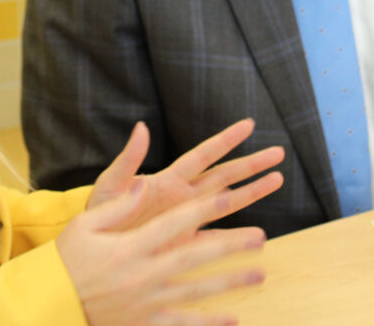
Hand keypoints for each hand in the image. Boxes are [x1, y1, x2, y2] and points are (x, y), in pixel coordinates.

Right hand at [57, 166, 281, 324]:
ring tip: (259, 275)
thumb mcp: (86, 224)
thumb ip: (118, 205)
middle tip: (261, 237)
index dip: (205, 208)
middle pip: (196, 256)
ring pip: (197, 291)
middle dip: (230, 245)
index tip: (230, 195)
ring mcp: (147, 301)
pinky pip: (182, 324)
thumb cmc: (68, 259)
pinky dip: (208, 323)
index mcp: (131, 245)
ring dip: (230, 282)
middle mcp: (144, 273)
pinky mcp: (145, 323)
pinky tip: (233, 319)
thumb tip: (143, 184)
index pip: (176, 223)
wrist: (51, 304)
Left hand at [87, 118, 284, 230]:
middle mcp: (182, 197)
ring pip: (228, 202)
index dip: (225, 141)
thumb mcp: (110, 183)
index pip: (202, 156)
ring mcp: (187, 219)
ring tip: (279, 179)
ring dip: (253, 192)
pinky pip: (216, 237)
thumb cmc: (99, 211)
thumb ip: (128, 159)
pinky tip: (258, 233)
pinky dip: (236, 235)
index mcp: (166, 180)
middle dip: (251, 164)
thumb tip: (141, 126)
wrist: (94, 249)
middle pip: (225, 176)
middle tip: (279, 152)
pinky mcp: (185, 243)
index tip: (248, 125)